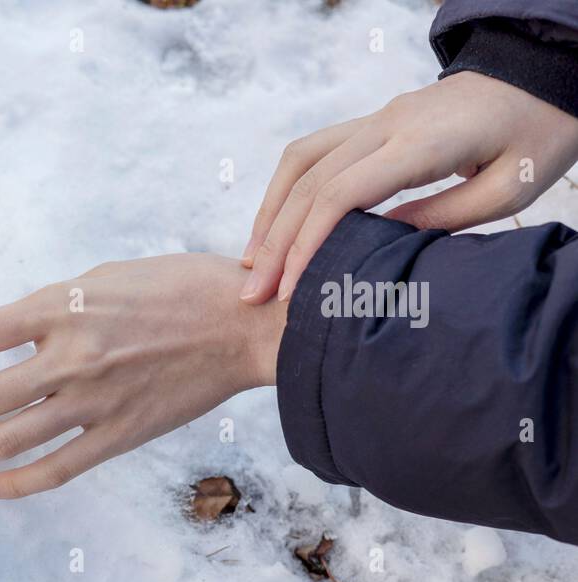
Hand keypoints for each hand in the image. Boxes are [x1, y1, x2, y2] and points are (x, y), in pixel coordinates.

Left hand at [0, 254, 286, 498]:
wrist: (245, 325)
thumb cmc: (176, 289)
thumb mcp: (102, 280)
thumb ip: (53, 310)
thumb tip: (9, 337)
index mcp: (62, 308)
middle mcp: (69, 358)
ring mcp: (93, 402)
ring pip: (9, 438)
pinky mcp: (118, 435)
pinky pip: (56, 468)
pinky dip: (18, 482)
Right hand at [240, 71, 577, 303]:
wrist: (542, 74)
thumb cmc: (535, 136)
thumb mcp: (506, 190)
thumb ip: (440, 218)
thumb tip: (378, 247)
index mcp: (423, 143)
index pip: (341, 194)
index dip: (307, 245)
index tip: (290, 290)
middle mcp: (388, 123)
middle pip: (309, 182)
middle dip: (276, 242)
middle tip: (254, 294)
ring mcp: (377, 117)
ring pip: (299, 161)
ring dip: (269, 214)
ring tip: (253, 262)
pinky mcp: (374, 120)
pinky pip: (312, 151)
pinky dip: (285, 190)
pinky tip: (276, 225)